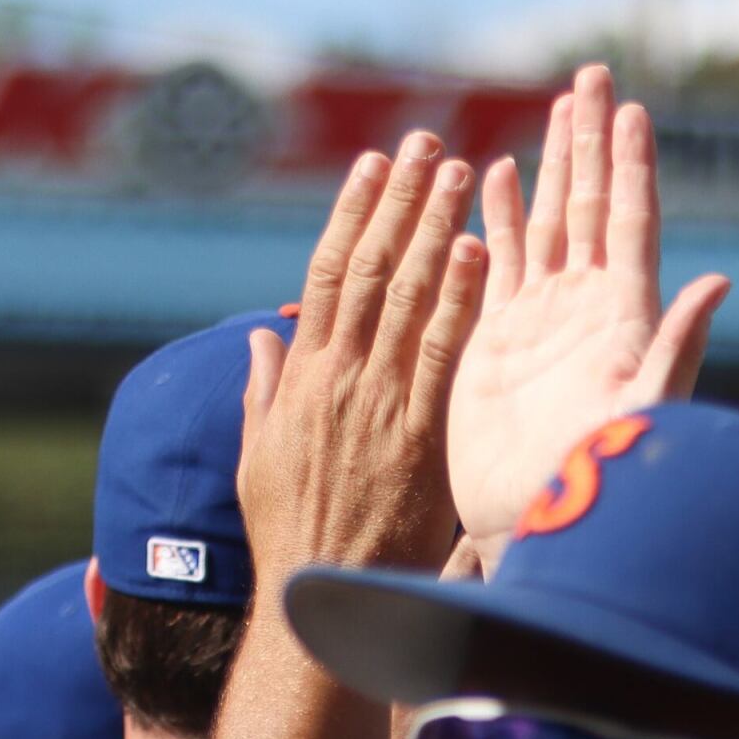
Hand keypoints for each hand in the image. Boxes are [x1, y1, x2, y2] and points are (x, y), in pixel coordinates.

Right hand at [235, 135, 487, 593]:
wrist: (316, 594)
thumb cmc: (292, 533)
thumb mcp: (260, 454)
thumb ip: (267, 391)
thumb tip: (266, 337)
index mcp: (302, 375)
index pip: (328, 272)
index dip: (353, 214)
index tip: (373, 166)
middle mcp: (337, 376)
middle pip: (369, 267)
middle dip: (400, 201)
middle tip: (425, 143)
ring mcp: (375, 402)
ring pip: (404, 295)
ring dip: (433, 229)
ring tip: (458, 172)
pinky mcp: (415, 436)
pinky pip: (440, 355)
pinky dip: (457, 301)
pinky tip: (477, 252)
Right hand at [447, 65, 729, 563]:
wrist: (544, 522)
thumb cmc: (604, 478)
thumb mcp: (647, 410)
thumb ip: (679, 347)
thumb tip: (721, 282)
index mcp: (623, 315)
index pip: (631, 221)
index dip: (632, 165)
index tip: (633, 109)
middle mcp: (586, 307)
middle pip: (591, 203)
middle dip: (591, 140)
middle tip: (592, 76)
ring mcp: (541, 319)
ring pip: (547, 221)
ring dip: (549, 166)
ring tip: (555, 109)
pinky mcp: (497, 338)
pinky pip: (499, 260)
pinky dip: (498, 215)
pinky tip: (494, 174)